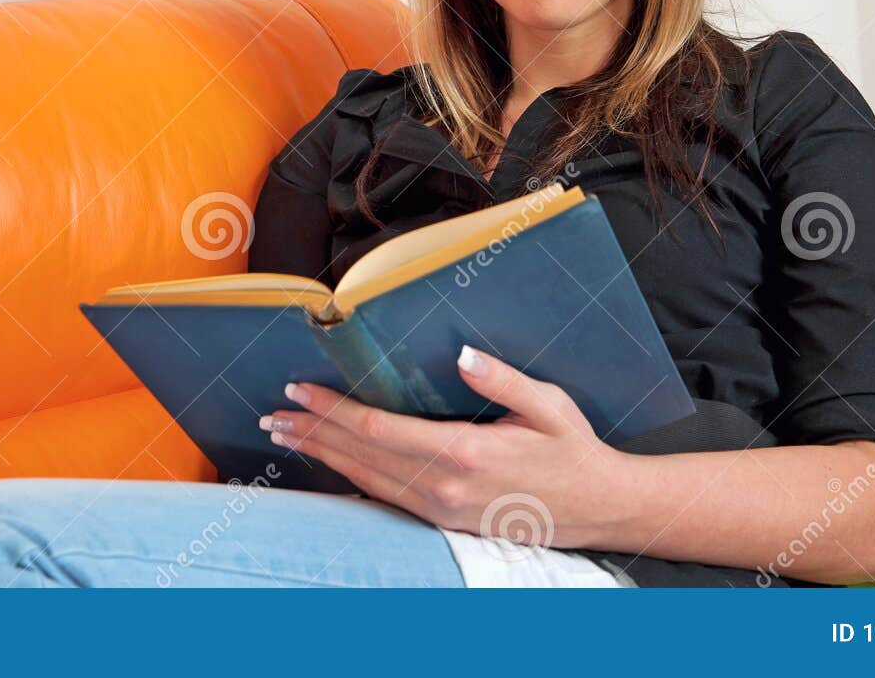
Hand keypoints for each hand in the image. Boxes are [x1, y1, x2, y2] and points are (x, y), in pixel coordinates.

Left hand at [260, 344, 634, 548]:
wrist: (600, 508)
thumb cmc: (574, 449)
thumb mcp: (547, 405)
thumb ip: (502, 379)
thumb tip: (462, 354)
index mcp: (464, 452)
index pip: (377, 428)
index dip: (333, 409)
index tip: (299, 390)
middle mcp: (444, 486)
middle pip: (360, 456)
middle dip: (312, 434)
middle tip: (273, 415)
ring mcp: (442, 509)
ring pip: (366, 481)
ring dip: (323, 457)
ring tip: (287, 438)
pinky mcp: (445, 519)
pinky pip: (385, 498)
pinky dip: (351, 478)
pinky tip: (332, 466)